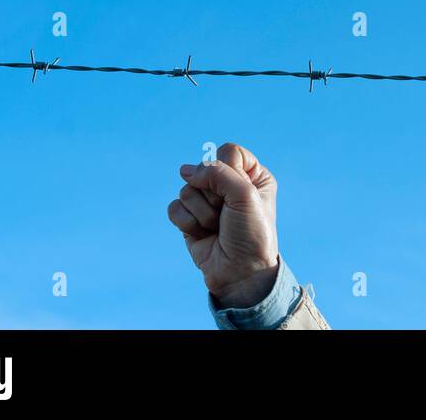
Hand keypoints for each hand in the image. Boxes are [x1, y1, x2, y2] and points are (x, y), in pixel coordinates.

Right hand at [168, 142, 280, 308]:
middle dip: (213, 195)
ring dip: (202, 212)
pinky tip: (203, 235)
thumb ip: (216, 173)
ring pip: (186, 189)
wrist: (240, 273)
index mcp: (251, 175)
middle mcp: (228, 186)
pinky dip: (187, 223)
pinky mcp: (190, 219)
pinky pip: (175, 208)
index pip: (228, 151)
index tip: (240, 190)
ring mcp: (207, 202)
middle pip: (202, 170)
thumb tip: (185, 170)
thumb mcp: (244, 195)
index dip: (227, 169)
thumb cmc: (251, 233)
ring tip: (217, 227)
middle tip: (227, 215)